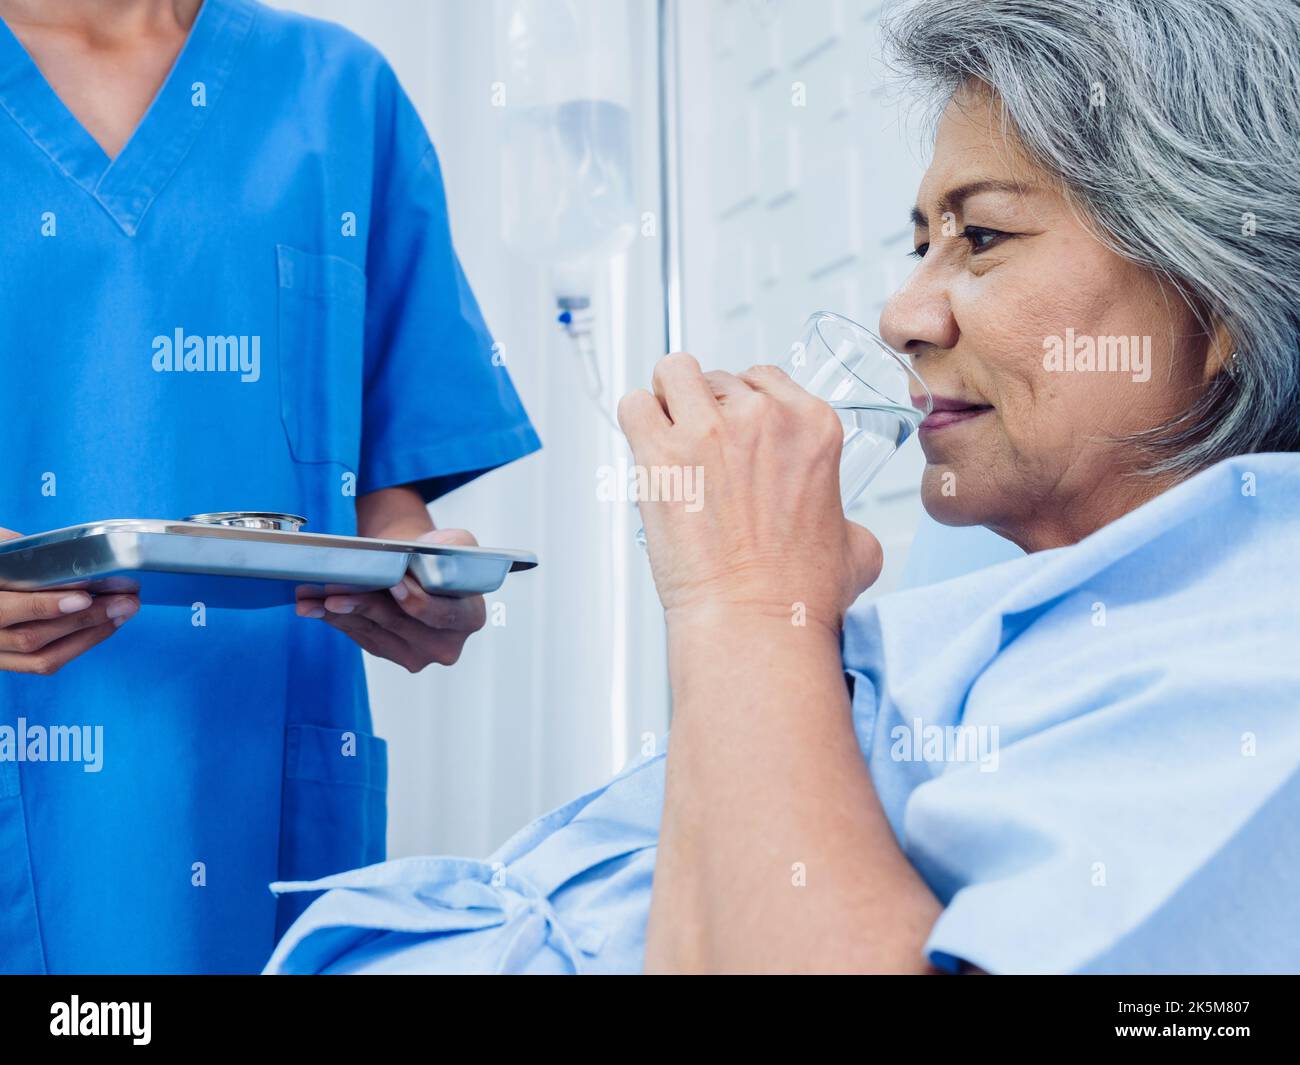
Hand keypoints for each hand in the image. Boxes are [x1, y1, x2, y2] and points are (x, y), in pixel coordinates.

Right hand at [0, 527, 139, 673]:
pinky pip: (42, 664)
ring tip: (123, 612)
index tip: (83, 598)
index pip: (3, 609)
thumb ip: (15, 549)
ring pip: (41, 657)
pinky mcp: (6, 662)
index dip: (45, 606)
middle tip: (124, 601)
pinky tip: (105, 626)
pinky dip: (79, 646)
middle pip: (31, 636)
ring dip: (89, 636)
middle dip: (84, 620)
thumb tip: (64, 554)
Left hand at [295, 528, 486, 671]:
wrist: (419, 569)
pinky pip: (360, 636)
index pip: (441, 614)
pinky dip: (336, 618)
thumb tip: (429, 551)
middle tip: (333, 591)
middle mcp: (446, 645)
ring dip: (338, 612)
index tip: (393, 583)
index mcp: (470, 618)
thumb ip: (453, 543)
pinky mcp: (389, 654)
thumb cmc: (436, 555)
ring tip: (310, 596)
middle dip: (364, 604)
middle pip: (399, 624)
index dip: (416, 602)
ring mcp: (417, 656)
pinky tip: (313, 606)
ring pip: (373, 631)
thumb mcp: (456, 541)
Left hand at [617, 353, 882, 631]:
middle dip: (707, 410)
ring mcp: (708, 430)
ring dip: (667, 399)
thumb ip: (848, 522)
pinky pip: (633, 404)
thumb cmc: (798, 594)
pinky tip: (646, 448)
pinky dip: (636, 420)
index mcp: (810, 426)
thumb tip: (840, 529)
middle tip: (701, 453)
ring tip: (667, 435)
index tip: (734, 430)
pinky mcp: (660, 454)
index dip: (743, 403)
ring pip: (673, 373)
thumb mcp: (856, 550)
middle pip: (718, 378)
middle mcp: (762, 418)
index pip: (765, 378)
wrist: (756, 621)